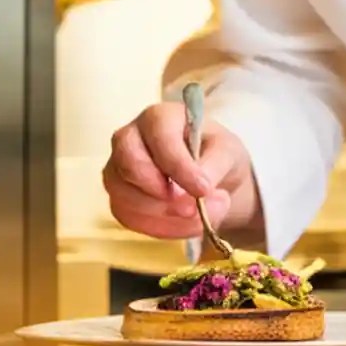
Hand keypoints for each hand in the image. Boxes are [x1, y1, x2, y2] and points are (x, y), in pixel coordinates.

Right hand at [104, 102, 261, 240]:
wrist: (209, 176)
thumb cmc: (214, 153)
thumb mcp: (227, 151)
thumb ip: (215, 164)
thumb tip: (199, 188)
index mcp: (158, 118)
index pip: (159, 138)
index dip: (179, 166)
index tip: (203, 189)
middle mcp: (129, 139)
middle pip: (129, 164)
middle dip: (161, 193)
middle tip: (192, 208)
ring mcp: (118, 169)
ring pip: (125, 196)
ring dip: (164, 216)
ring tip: (199, 216)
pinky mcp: (119, 198)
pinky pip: (130, 218)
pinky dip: (160, 228)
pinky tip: (185, 224)